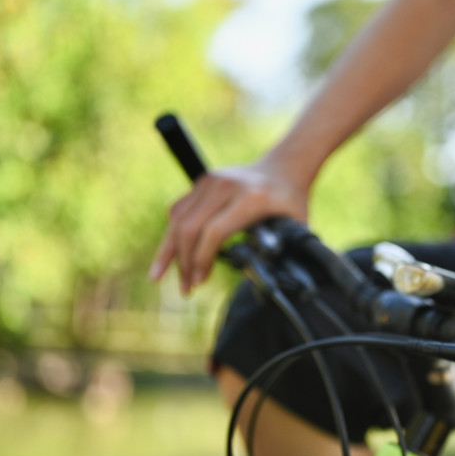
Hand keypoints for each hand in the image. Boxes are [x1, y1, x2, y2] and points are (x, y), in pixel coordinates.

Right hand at [148, 159, 308, 293]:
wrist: (284, 167)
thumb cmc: (290, 202)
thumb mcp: (293, 228)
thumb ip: (280, 253)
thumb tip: (262, 281)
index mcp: (250, 198)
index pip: (214, 232)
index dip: (202, 259)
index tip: (200, 281)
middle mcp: (226, 186)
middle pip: (191, 227)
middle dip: (184, 262)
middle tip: (185, 288)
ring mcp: (211, 180)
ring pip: (178, 218)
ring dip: (168, 250)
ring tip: (160, 276)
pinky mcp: (202, 181)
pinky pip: (179, 209)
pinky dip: (170, 233)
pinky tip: (167, 254)